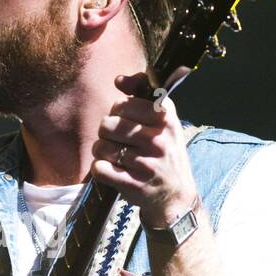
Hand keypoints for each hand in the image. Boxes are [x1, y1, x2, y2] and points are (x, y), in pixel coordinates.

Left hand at [92, 72, 199, 227]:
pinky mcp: (133, 185)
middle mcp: (158, 140)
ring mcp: (146, 164)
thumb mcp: (164, 120)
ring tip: (115, 156)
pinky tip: (111, 170)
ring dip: (102, 151)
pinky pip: (99, 169)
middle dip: (107, 132)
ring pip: (100, 147)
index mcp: (165, 119)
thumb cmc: (165, 152)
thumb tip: (119, 80)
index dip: (118, 111)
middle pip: (107, 124)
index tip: (126, 119)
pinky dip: (100, 169)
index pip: (123, 104)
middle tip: (117, 139)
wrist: (176, 195)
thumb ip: (142, 95)